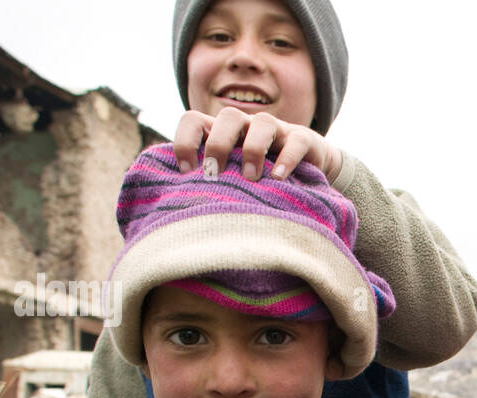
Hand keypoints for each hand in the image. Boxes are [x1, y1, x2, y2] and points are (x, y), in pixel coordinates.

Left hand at [173, 108, 342, 181]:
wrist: (309, 172)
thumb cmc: (259, 180)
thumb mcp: (230, 179)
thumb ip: (205, 183)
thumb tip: (167, 200)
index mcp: (222, 132)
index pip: (193, 120)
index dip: (185, 141)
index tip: (186, 172)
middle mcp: (247, 126)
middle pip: (228, 117)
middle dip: (218, 144)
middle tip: (214, 173)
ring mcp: (276, 130)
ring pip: (262, 123)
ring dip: (253, 150)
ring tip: (251, 178)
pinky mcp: (303, 139)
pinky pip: (295, 142)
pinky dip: (287, 159)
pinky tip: (278, 178)